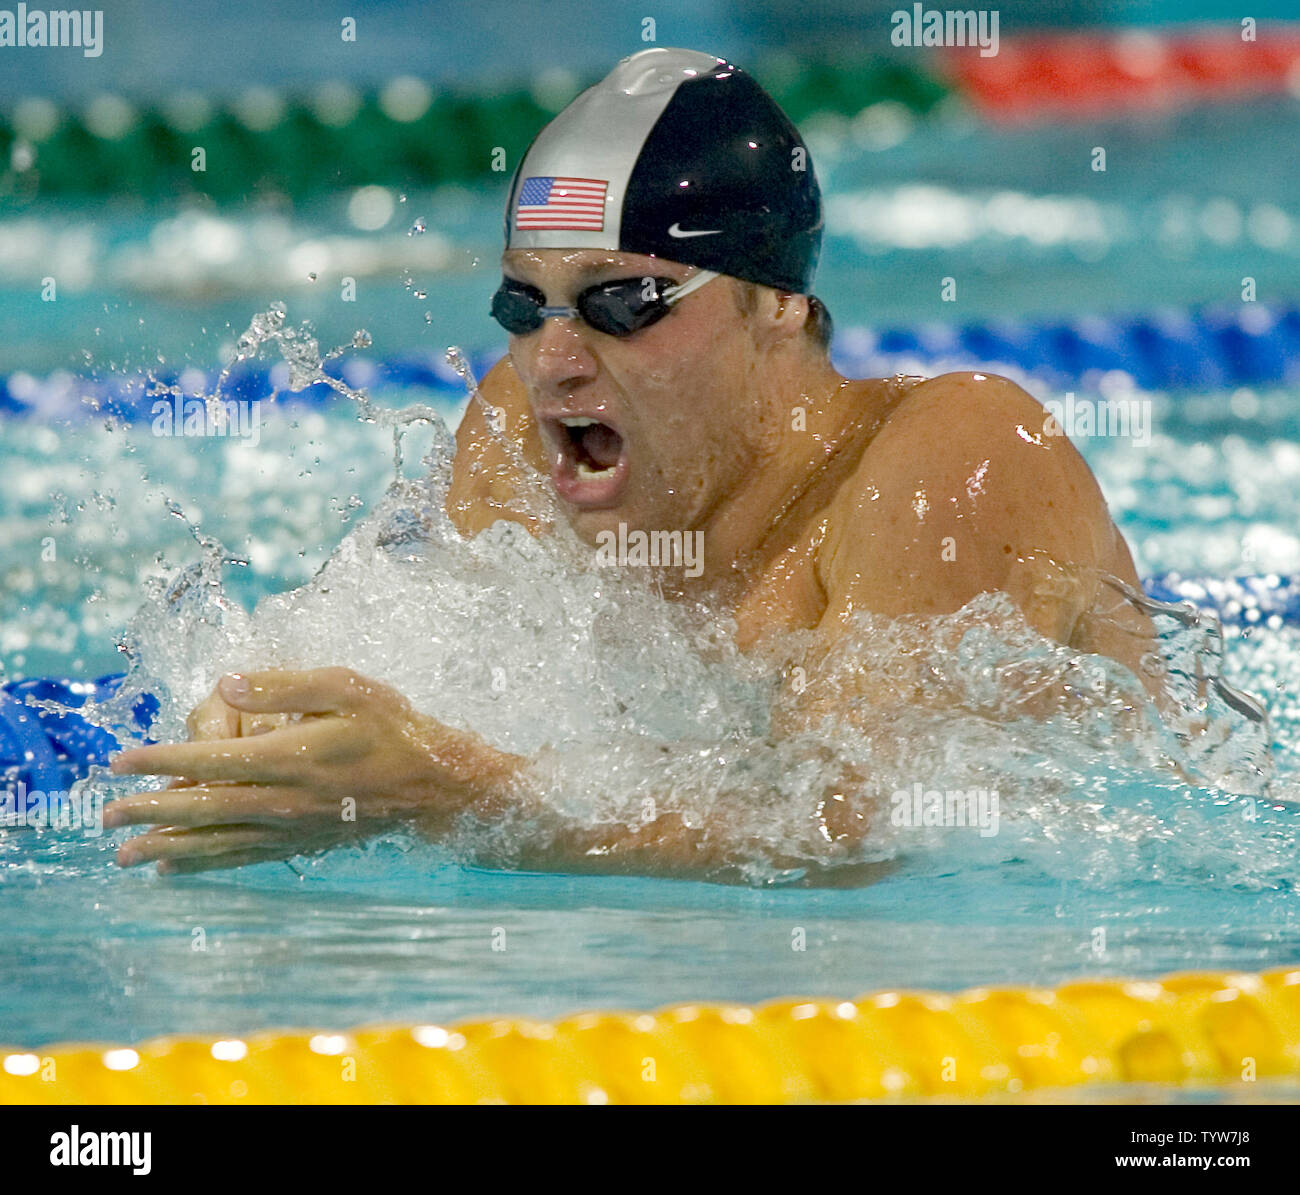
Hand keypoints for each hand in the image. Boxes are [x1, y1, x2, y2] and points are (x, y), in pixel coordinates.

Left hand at [105, 667, 521, 873]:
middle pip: (200, 808)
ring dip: (166, 847)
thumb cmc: (393, 727)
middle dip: (147, 812)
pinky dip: (206, 865)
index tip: (118, 761)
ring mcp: (291, 828)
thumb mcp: (345, 687)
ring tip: (127, 857)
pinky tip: (180, 868)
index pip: (207, 761)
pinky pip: (244, 858)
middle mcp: (282, 799)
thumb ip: (281, 686)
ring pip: (216, 842)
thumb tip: (222, 687)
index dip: (158, 760)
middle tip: (104, 817)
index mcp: (288, 756)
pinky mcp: (302, 844)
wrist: (437, 784)